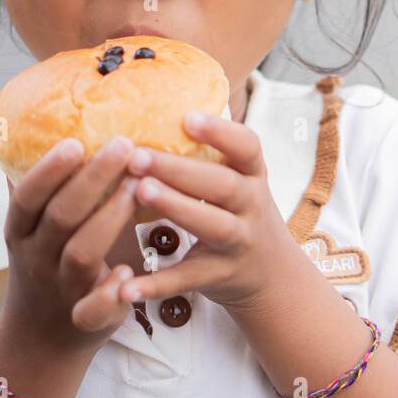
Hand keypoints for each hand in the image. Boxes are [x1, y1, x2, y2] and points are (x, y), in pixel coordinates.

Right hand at [0, 135, 141, 357]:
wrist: (40, 339)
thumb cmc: (48, 266)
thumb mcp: (34, 231)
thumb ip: (48, 192)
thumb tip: (55, 130)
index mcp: (22, 233)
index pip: (28, 197)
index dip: (50, 170)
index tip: (76, 140)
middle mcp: (37, 258)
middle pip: (61, 217)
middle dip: (92, 180)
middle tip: (124, 145)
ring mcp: (62, 287)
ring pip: (81, 253)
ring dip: (111, 218)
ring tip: (139, 186)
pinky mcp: (86, 317)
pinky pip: (94, 307)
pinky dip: (110, 291)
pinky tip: (129, 271)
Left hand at [115, 111, 302, 313]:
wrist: (272, 275)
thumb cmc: (240, 215)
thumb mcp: (240, 182)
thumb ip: (209, 157)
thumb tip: (155, 111)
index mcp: (252, 176)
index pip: (247, 147)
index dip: (221, 132)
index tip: (187, 117)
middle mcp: (252, 205)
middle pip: (221, 184)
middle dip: (179, 169)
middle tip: (136, 155)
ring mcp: (240, 241)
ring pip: (211, 224)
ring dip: (176, 207)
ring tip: (138, 191)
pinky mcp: (221, 275)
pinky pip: (188, 278)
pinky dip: (157, 284)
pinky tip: (125, 286)